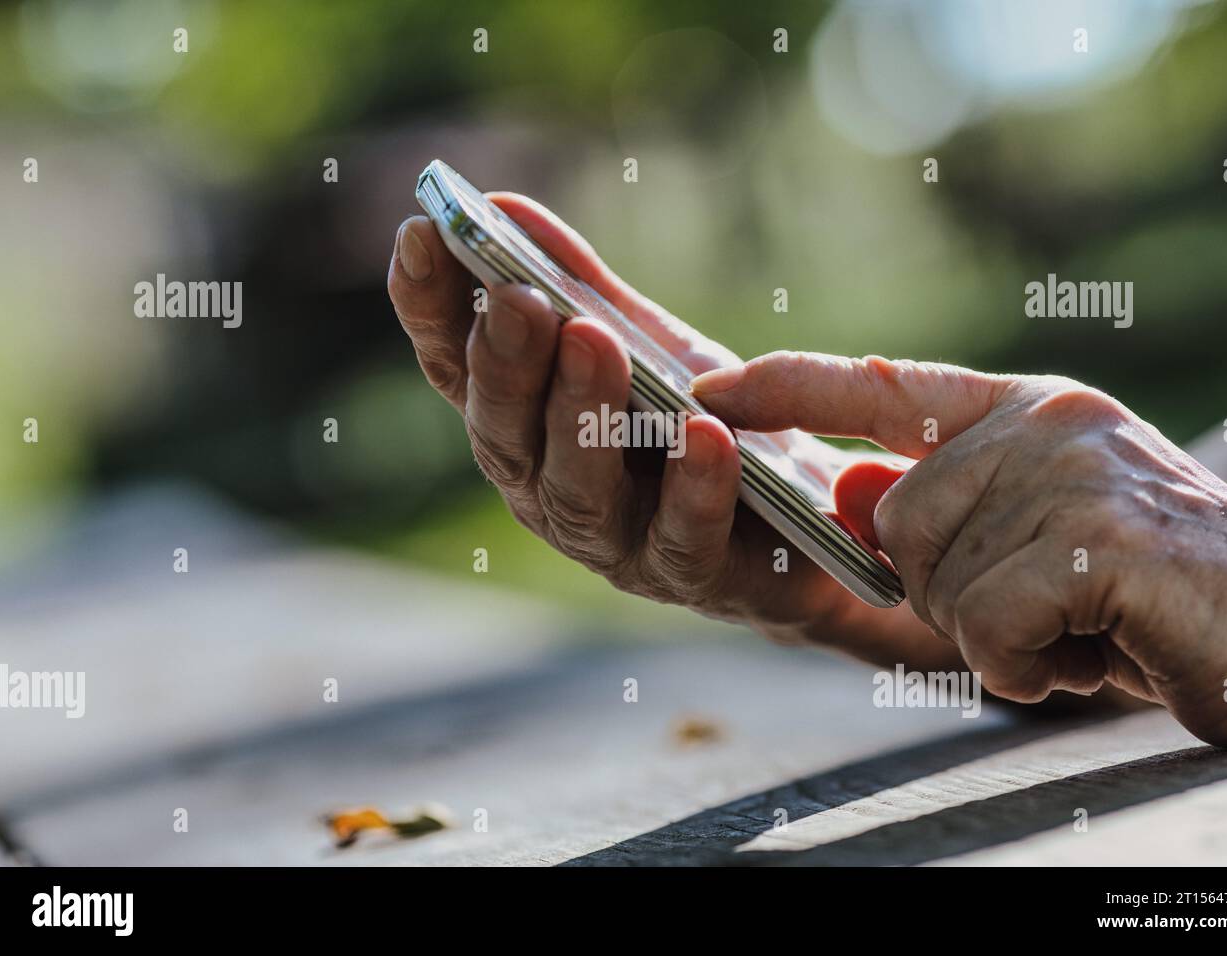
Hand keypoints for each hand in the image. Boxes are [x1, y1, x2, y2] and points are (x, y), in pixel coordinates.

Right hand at [386, 196, 958, 671]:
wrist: (806, 522)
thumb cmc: (705, 427)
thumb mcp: (645, 348)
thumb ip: (579, 288)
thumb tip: (504, 207)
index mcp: (528, 431)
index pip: (457, 370)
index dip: (430, 309)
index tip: (421, 234)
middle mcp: (550, 493)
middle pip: (505, 436)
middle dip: (506, 365)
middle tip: (515, 298)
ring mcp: (617, 545)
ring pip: (577, 492)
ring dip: (580, 416)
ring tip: (591, 341)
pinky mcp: (695, 577)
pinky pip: (684, 536)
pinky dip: (691, 486)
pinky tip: (705, 433)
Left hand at [692, 353, 1226, 746]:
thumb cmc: (1157, 599)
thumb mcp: (1035, 548)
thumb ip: (945, 513)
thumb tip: (846, 492)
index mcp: (1029, 411)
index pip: (881, 385)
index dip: (786, 387)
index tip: (706, 392)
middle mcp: (1047, 421)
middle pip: (896, 526)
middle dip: (952, 597)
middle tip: (1048, 612)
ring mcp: (1075, 470)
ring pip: (938, 583)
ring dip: (999, 639)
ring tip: (1084, 628)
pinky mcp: (1100, 538)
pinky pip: (990, 623)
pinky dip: (1029, 666)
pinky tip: (1098, 651)